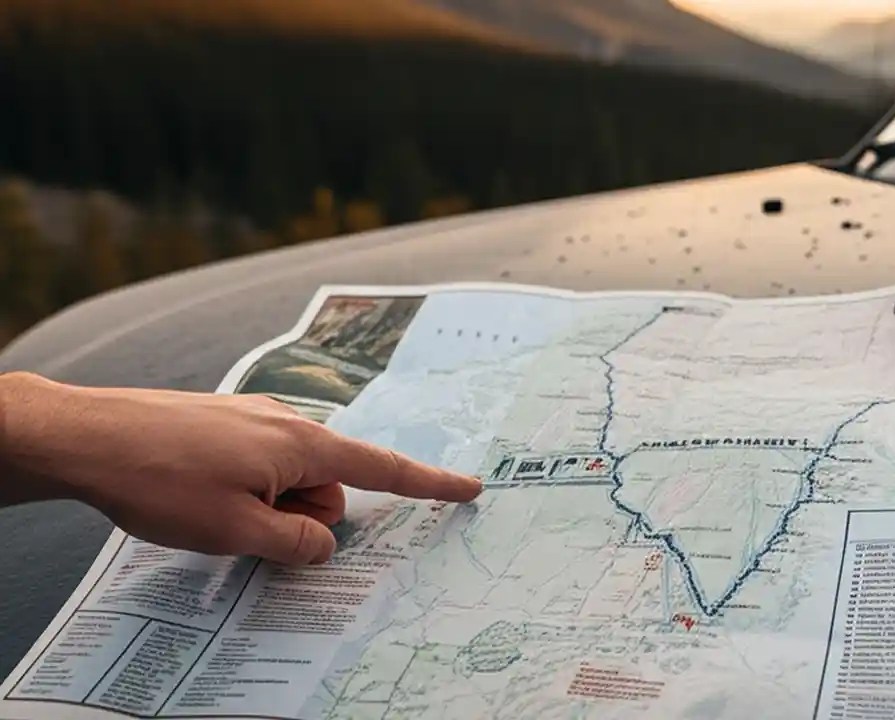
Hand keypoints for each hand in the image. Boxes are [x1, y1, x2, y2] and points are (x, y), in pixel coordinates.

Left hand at [0, 373, 480, 564]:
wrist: (84, 435)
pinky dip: (247, 490)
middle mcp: (286, 423)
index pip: (383, 470)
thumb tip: (325, 541)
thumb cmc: (160, 480)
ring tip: (213, 511)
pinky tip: (201, 495)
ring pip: (289, 479)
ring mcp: (253, 419)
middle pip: (328, 486)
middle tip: (250, 531)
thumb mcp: (235, 530)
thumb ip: (296, 542)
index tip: (470, 488)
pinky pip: (260, 464)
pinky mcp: (225, 422)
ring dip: (270, 506)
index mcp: (301, 446)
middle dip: (307, 517)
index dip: (431, 484)